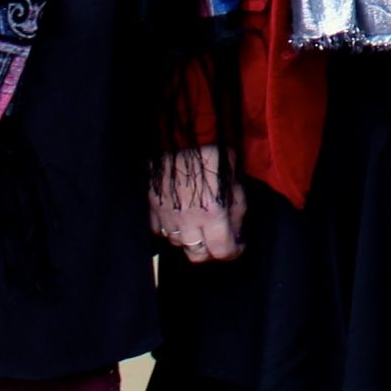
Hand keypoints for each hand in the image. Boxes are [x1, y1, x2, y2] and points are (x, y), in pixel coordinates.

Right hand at [150, 146, 246, 262]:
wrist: (181, 134)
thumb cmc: (212, 152)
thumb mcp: (235, 178)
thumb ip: (237, 208)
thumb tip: (236, 230)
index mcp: (213, 213)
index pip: (223, 251)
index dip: (234, 252)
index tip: (238, 245)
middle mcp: (188, 220)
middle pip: (197, 256)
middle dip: (212, 252)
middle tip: (219, 239)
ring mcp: (166, 216)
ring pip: (178, 244)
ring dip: (191, 240)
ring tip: (199, 227)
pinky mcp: (152, 207)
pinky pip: (160, 231)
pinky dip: (171, 230)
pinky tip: (179, 219)